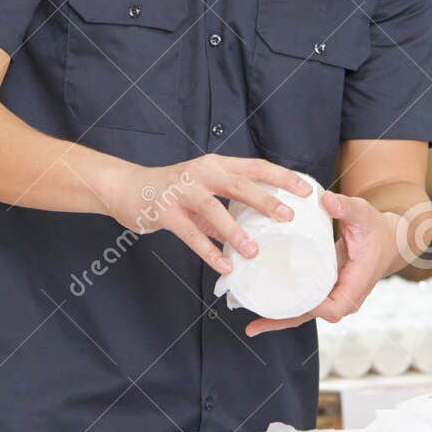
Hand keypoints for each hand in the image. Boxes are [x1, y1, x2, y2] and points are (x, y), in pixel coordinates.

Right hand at [95, 154, 312, 275]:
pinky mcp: (165, 212)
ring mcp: (181, 191)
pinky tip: (224, 267)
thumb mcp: (202, 190)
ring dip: (235, 231)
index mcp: (215, 165)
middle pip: (239, 184)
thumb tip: (258, 228)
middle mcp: (201, 173)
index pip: (255, 167)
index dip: (282, 178)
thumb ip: (227, 206)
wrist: (125, 188)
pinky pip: (190, 235)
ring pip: (214, 209)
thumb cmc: (169, 189)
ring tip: (254, 251)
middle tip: (289, 217)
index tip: (307, 190)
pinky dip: (209, 252)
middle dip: (266, 200)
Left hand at [244, 190, 397, 336]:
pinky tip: (264, 308)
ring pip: (306, 314)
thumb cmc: (376, 228)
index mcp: (356, 283)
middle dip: (285, 319)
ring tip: (252, 326)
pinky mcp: (326, 291)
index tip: (288, 298)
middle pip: (313, 316)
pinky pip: (306, 304)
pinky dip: (286, 308)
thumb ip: (346, 207)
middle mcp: (346, 296)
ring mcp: (335, 296)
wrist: (389, 241)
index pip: (334, 308)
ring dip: (281, 319)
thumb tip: (325, 199)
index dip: (312, 308)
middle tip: (254, 325)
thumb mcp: (363, 214)